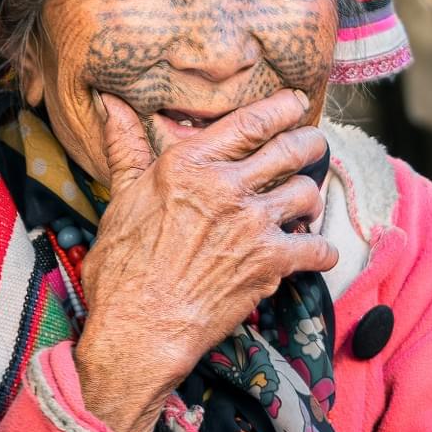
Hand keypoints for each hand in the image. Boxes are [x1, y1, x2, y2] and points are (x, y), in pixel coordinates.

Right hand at [70, 88, 336, 431]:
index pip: (251, 121)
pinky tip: (315, 252)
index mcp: (190, 165)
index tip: (296, 103)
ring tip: (305, 205)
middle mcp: (227, 188)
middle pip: (292, 150)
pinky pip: (317, 247)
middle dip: (311, 144)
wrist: (140, 329)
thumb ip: (127, 148)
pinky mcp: (271, 263)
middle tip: (314, 146)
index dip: (282, 108)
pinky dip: (322, 250)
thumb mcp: (120, 199)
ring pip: (307, 194)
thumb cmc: (123, 269)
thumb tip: (110, 104)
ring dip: (310, 199)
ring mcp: (253, 224)